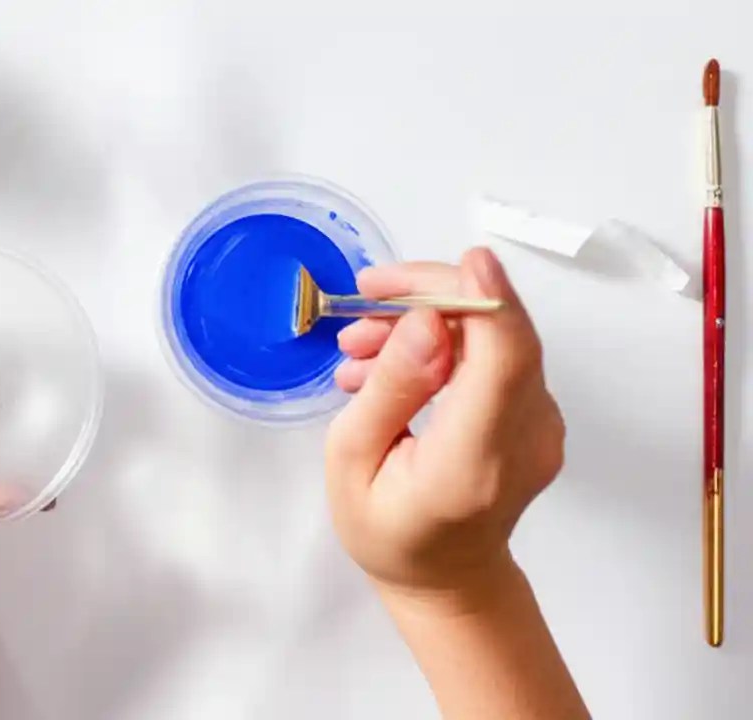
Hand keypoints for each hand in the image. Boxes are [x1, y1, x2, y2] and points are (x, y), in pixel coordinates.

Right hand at [325, 247, 563, 597]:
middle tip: (365, 297)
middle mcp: (523, 443)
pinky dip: (445, 344)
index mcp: (470, 464)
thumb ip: (390, 389)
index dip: (489, 302)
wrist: (445, 577)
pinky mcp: (539, 415)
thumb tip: (427, 323)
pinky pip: (496, 356)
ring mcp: (541, 429)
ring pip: (497, 339)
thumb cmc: (386, 529)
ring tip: (357, 346)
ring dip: (430, 322)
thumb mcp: (351, 462)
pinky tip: (390, 364)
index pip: (504, 363)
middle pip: (504, 336)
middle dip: (433, 296)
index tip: (464, 260)